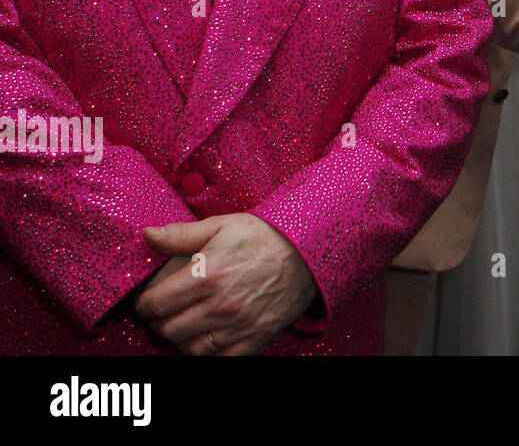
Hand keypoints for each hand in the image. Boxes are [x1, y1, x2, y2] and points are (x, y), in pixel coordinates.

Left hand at [136, 213, 317, 354]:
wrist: (308, 251)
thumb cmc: (264, 235)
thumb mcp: (221, 225)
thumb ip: (181, 234)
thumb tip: (147, 234)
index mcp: (206, 277)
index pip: (155, 304)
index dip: (144, 304)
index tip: (148, 300)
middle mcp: (219, 306)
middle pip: (168, 330)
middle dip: (159, 322)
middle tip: (163, 312)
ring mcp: (238, 327)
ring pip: (189, 349)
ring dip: (180, 339)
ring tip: (183, 324)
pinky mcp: (255, 340)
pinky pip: (219, 359)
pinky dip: (206, 353)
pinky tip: (206, 337)